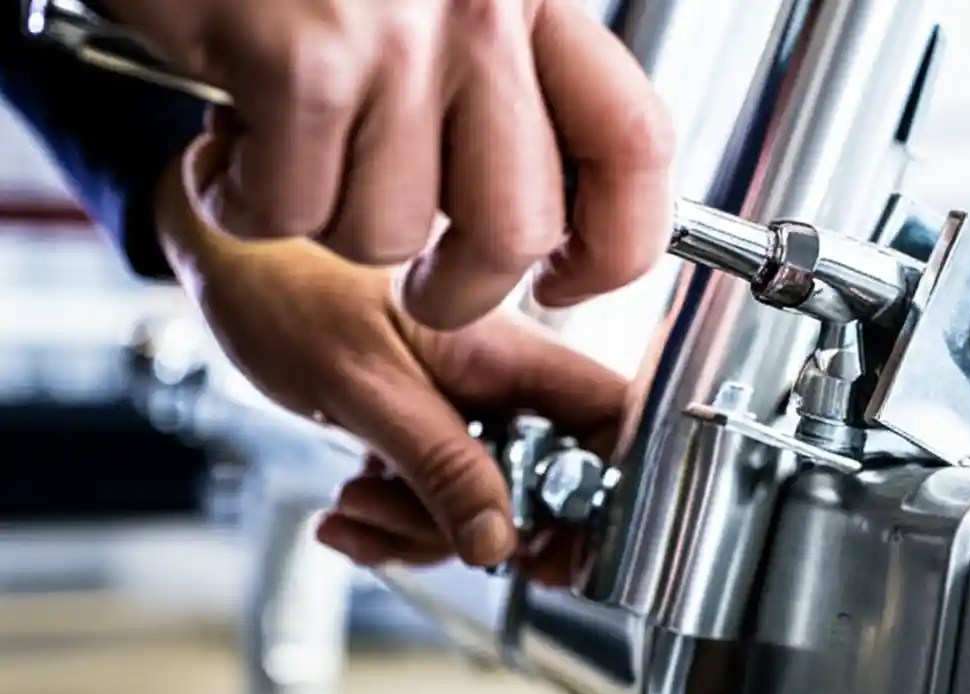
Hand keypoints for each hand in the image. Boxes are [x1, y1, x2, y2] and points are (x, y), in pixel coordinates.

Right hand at [105, 0, 673, 328]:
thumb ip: (503, 88)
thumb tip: (540, 217)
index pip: (634, 146)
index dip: (615, 244)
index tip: (568, 280)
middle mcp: (479, 10)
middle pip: (518, 228)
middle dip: (457, 287)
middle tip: (416, 276)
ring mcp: (396, 36)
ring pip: (387, 233)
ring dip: (323, 216)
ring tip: (289, 143)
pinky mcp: (301, 59)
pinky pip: (288, 210)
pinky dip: (240, 197)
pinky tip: (232, 134)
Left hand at [156, 136, 627, 567]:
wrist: (226, 260)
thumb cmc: (288, 285)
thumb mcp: (365, 387)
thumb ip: (438, 463)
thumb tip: (499, 539)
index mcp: (508, 350)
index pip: (607, 416)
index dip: (606, 486)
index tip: (560, 544)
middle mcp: (498, 380)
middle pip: (545, 481)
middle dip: (483, 527)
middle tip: (428, 535)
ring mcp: (462, 406)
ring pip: (483, 501)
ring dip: (418, 527)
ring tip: (355, 505)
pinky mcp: (424, 426)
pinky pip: (432, 497)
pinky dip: (390, 519)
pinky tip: (346, 510)